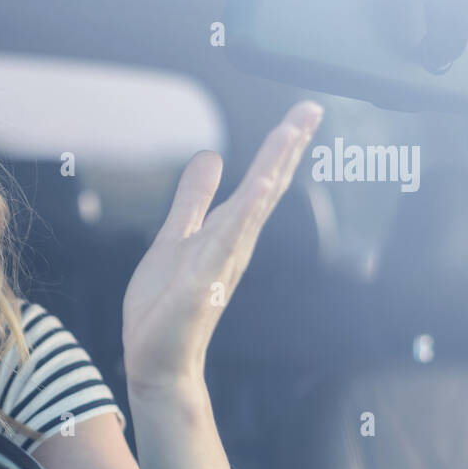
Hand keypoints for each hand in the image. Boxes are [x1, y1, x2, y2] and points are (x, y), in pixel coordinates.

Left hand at [122, 100, 323, 394]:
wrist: (156, 359)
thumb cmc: (165, 306)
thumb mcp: (175, 237)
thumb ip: (193, 200)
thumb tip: (211, 157)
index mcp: (226, 234)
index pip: (259, 183)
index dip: (279, 148)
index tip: (303, 112)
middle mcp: (232, 246)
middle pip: (265, 190)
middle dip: (286, 149)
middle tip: (311, 109)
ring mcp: (220, 265)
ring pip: (250, 211)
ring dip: (270, 171)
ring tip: (290, 134)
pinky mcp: (202, 285)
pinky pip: (224, 245)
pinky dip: (242, 217)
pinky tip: (257, 190)